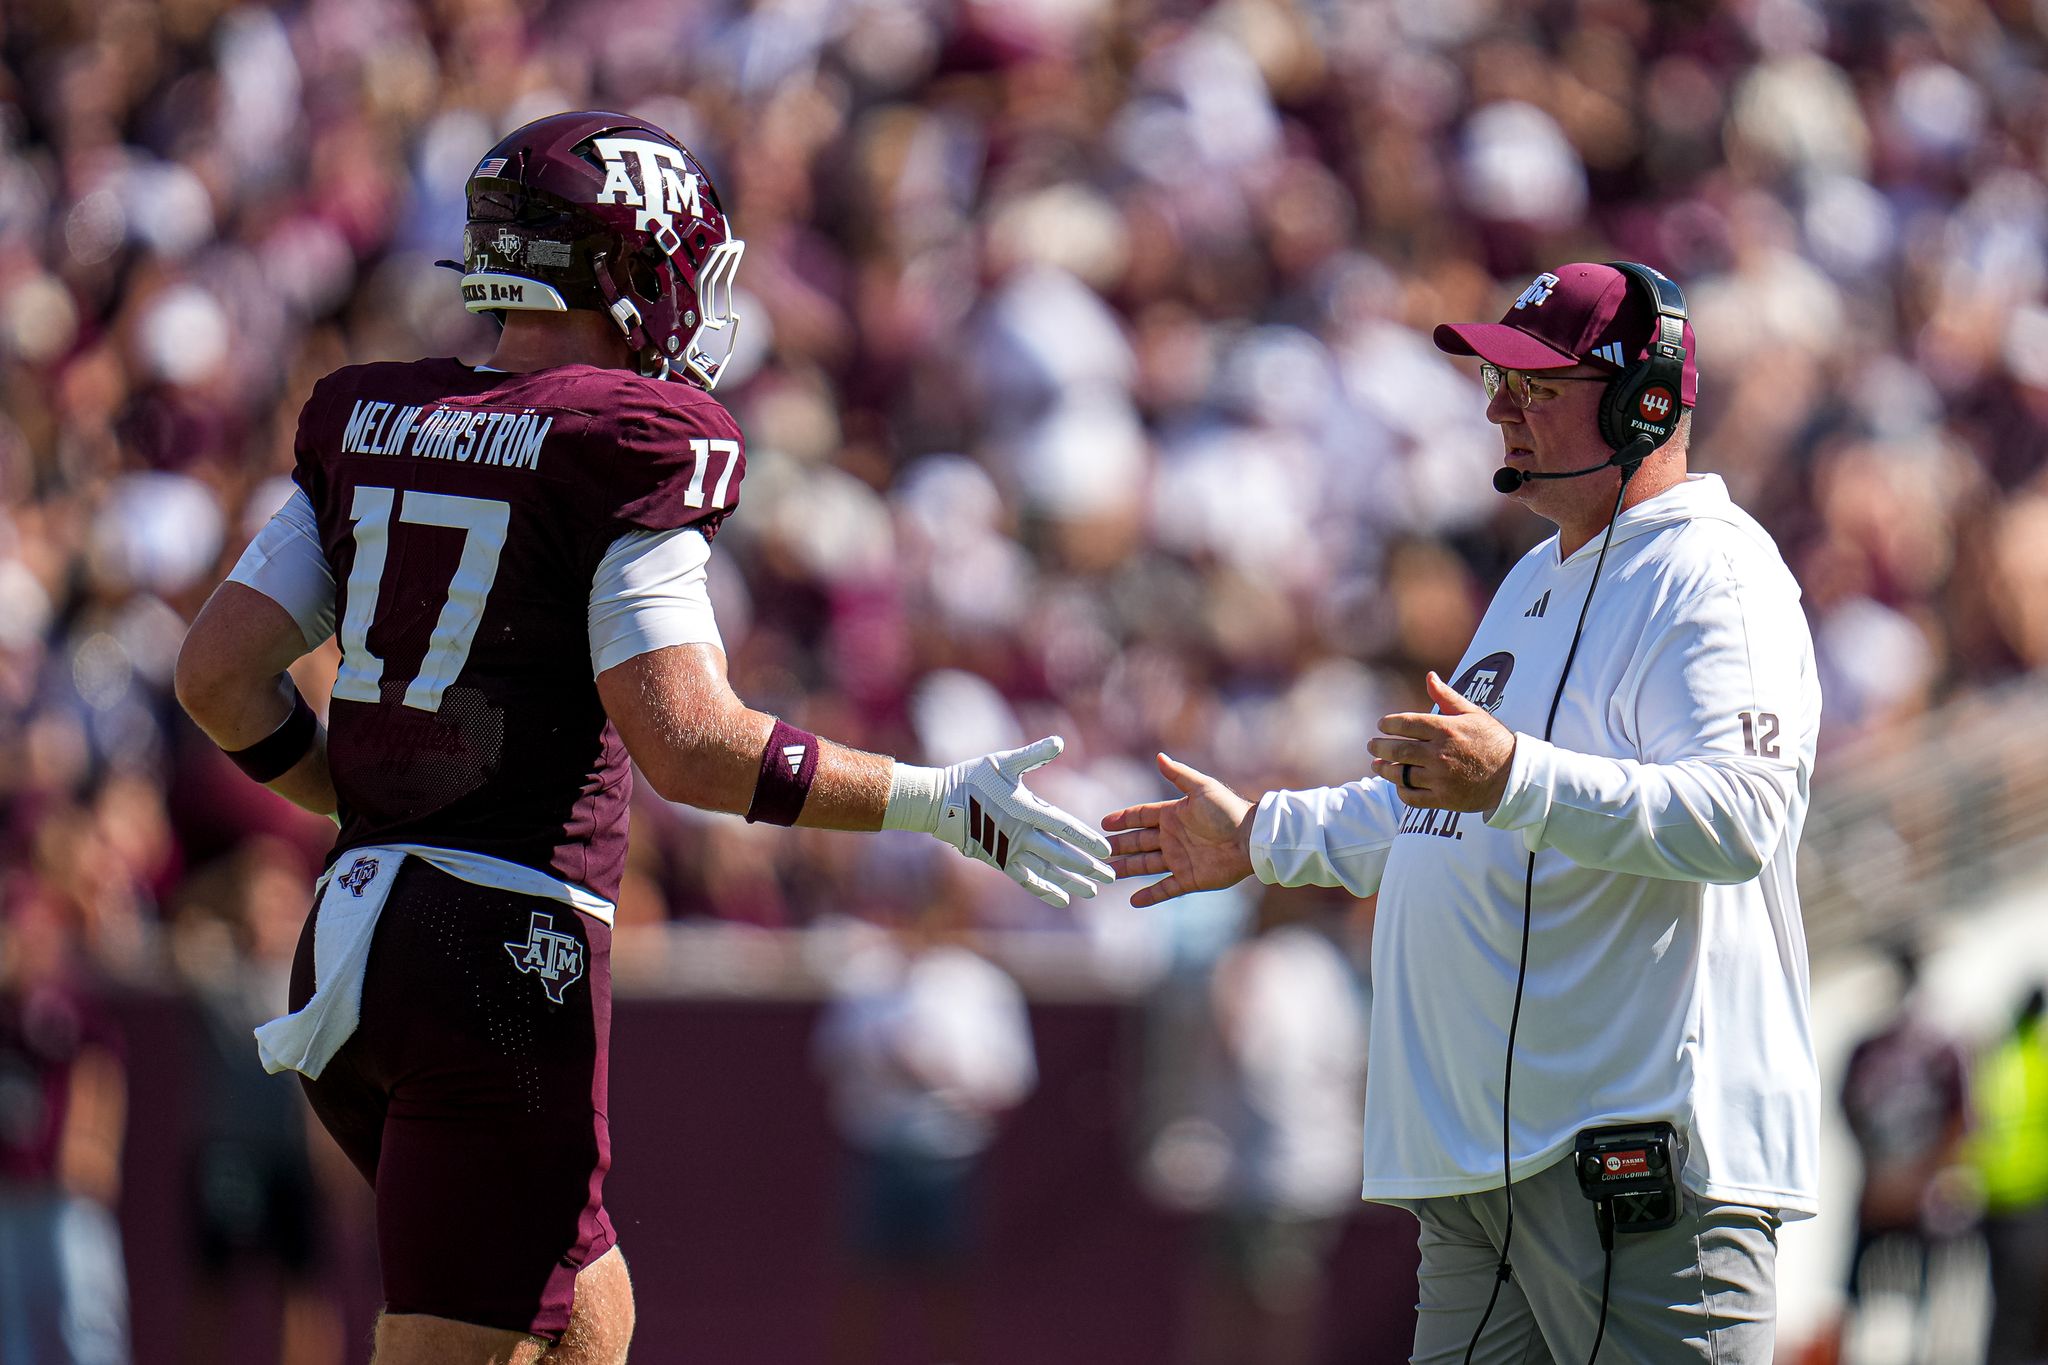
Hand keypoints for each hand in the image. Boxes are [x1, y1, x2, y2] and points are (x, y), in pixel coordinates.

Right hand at [924, 737, 1114, 908]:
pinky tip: (1062, 899)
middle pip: (1061, 854)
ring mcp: (1009, 850)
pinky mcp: (998, 860)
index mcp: (1025, 808)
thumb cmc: (971, 776)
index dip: (1086, 839)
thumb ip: (1033, 755)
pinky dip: (1043, 890)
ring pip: (1046, 871)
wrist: (937, 802)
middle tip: (1112, 877)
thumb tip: (1060, 741)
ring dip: (1071, 882)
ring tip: (1093, 892)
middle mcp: (1020, 833)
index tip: (1107, 851)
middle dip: (1087, 867)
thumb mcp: (1003, 761)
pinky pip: (1025, 880)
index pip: (1064, 826)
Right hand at [1102, 753, 1254, 907]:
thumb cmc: (1229, 811)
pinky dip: (1150, 895)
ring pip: (1146, 865)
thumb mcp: (1202, 789)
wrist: (1252, 840)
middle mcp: (1173, 838)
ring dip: (1127, 869)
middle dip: (1119, 846)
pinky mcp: (1190, 879)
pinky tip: (1133, 901)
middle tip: (1097, 851)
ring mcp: (1180, 859)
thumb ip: (1179, 775)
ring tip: (1107, 873)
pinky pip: (1165, 888)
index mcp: (1174, 816)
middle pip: (1139, 842)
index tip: (1103, 823)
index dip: (1123, 819)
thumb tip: (1159, 756)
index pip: (1141, 817)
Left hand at [1366, 671, 1515, 812]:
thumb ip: (1447, 696)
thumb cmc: (1492, 740)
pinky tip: (1399, 784)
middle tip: (1372, 745)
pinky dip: (1401, 790)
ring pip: (1401, 774)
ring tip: (1378, 765)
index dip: (1388, 724)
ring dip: (1385, 769)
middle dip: (1380, 747)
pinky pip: (1412, 797)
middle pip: (1397, 750)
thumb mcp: (1472, 713)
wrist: (1514, 775)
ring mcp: (1440, 778)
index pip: (1405, 724)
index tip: (1382, 725)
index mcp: (1445, 729)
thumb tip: (1429, 676)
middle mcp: (1440, 753)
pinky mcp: (1444, 799)